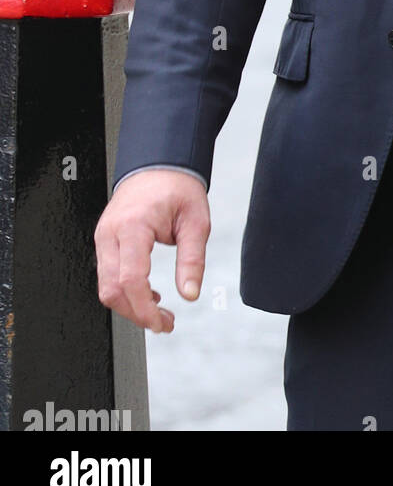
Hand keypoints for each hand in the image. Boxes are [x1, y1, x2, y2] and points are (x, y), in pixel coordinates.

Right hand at [95, 170, 210, 332]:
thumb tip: (189, 293)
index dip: (144, 309)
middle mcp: (111, 233)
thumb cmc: (177, 186)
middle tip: (164, 323)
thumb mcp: (196, 220)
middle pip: (112, 289)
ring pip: (106, 285)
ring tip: (159, 312)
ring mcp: (103, 236)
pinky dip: (125, 290)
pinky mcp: (104, 240)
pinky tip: (147, 295)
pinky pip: (108, 274)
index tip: (162, 323)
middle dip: (136, 313)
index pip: (130, 280)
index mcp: (133, 226)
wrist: (159, 163)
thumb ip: (192, 259)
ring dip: (130, 305)